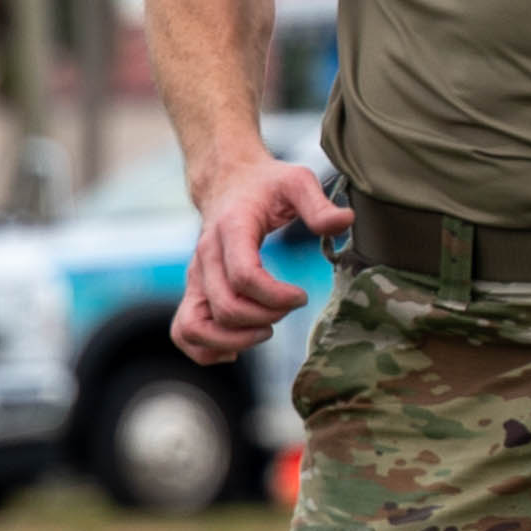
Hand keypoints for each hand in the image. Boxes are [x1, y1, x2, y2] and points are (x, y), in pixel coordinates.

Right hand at [175, 151, 349, 361]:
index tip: (302, 295)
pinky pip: (184, 332)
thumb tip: (346, 221)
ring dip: (233, 340)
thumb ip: (319, 204)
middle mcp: (205, 257)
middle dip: (264, 318)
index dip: (276, 295)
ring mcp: (194, 277)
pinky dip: (208, 349)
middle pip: (225, 307)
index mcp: (231, 230)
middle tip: (289, 308)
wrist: (227, 181)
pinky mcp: (194, 291)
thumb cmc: (265, 184)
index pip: (244, 276)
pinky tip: (239, 345)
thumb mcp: (297, 181)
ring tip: (265, 331)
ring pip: (193, 327)